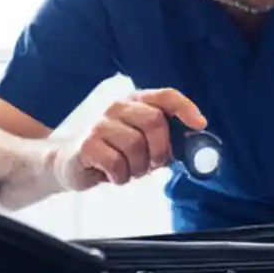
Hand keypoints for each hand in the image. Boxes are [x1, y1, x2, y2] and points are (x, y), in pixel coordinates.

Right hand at [52, 88, 207, 190]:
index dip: (185, 108)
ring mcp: (101, 124)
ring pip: (135, 145)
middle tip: (153, 164)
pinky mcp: (88, 144)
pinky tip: (113, 174)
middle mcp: (119, 108)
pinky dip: (121, 176)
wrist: (73, 163)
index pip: (166, 95)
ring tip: (129, 169)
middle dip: (161, 149)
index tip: (200, 125)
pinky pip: (116, 163)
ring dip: (138, 167)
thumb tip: (196, 149)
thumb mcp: (146, 145)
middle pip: (154, 121)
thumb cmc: (117, 152)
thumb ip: (169, 142)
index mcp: (137, 102)